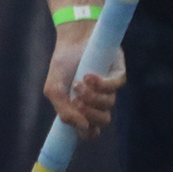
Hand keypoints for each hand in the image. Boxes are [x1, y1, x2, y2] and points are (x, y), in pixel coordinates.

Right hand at [43, 21, 124, 140]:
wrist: (71, 37)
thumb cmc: (63, 63)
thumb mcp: (54, 89)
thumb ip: (63, 110)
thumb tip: (82, 127)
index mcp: (84, 108)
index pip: (92, 130)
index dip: (88, 133)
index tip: (81, 128)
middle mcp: (99, 100)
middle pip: (103, 120)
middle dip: (90, 114)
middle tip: (76, 101)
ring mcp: (110, 87)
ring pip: (109, 103)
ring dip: (92, 97)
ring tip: (78, 84)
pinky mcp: (118, 72)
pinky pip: (116, 86)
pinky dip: (101, 84)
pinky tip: (88, 76)